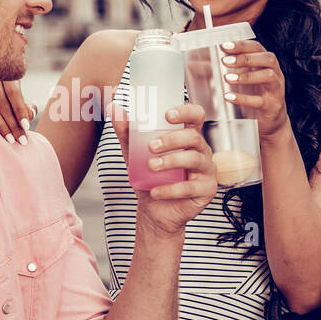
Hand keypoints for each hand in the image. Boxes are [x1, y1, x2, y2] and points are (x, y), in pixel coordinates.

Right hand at [0, 79, 36, 144]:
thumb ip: (27, 107)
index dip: (20, 111)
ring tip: (9, 139)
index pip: (14, 94)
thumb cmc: (5, 101)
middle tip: (20, 139)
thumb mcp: (17, 102)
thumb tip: (31, 113)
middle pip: (3, 103)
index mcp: (6, 76)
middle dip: (13, 124)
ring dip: (1, 125)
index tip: (26, 127)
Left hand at [109, 100, 216, 235]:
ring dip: (170, 161)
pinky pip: (190, 187)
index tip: (167, 114)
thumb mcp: (135, 153)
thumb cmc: (150, 177)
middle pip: (193, 137)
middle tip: (151, 147)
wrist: (154, 210)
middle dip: (172, 139)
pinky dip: (169, 189)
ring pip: (194, 159)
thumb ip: (127, 132)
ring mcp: (206, 170)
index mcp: (188, 136)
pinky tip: (155, 191)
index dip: (186, 111)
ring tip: (151, 166)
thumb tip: (114, 109)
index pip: (195, 116)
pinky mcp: (206, 190)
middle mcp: (201, 150)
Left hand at [220, 40, 289, 143]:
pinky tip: (229, 97)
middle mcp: (275, 73)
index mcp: (266, 63)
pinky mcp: (272, 106)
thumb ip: (223, 71)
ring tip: (227, 78)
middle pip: (266, 58)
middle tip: (225, 61)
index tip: (225, 45)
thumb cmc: (253, 96)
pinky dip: (243, 98)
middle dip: (244, 58)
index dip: (242, 45)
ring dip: (246, 76)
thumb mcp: (241, 80)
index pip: (256, 47)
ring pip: (267, 76)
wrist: (270, 122)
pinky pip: (260, 100)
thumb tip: (194, 65)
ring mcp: (276, 89)